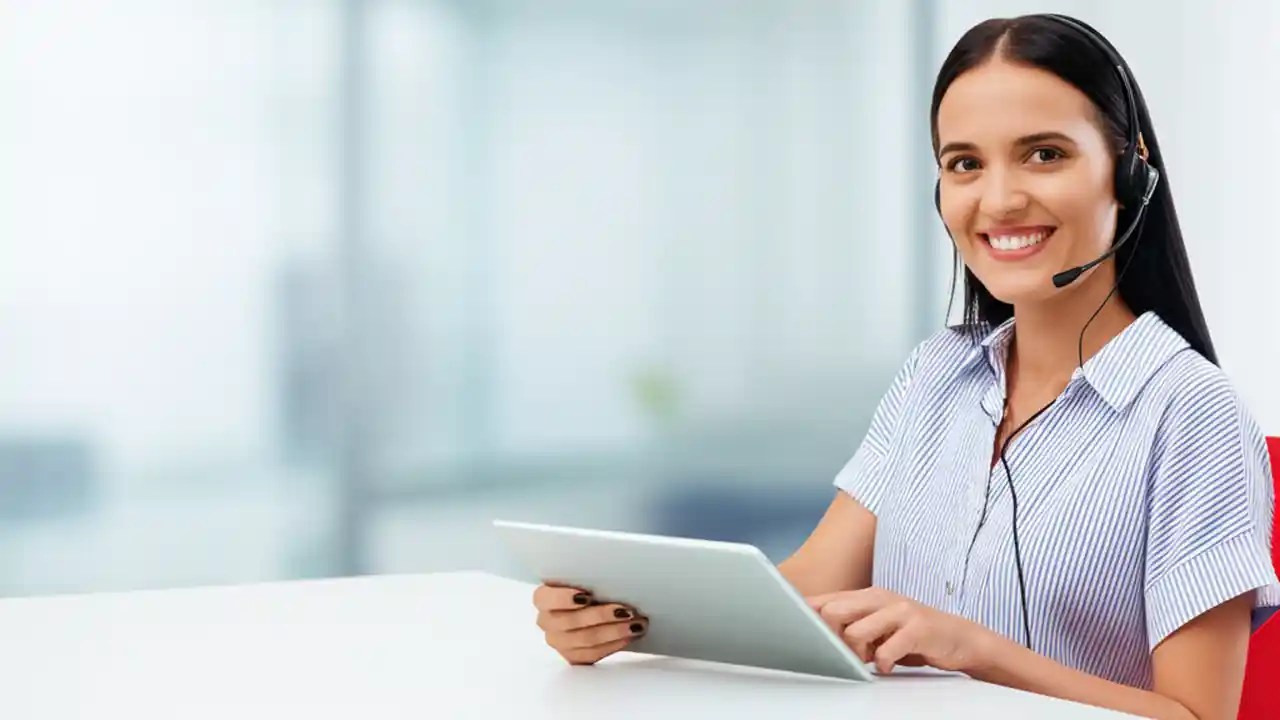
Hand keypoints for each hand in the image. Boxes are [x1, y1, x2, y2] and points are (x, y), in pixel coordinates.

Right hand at [532, 584, 647, 664]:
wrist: (595, 609)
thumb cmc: (590, 589)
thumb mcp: (586, 578)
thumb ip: (589, 576)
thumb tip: (613, 566)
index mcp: (544, 598)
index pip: (545, 598)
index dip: (565, 598)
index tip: (587, 595)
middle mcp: (547, 621)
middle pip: (571, 621)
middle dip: (602, 616)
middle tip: (625, 610)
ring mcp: (559, 642)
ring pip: (586, 640)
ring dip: (614, 631)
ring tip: (635, 624)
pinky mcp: (573, 656)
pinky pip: (593, 655)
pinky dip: (614, 645)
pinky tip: (628, 636)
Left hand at [807, 587, 992, 674]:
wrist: (959, 637)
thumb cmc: (912, 634)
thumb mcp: (878, 625)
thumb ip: (850, 624)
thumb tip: (813, 634)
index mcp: (866, 596)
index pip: (824, 600)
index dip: (807, 617)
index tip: (794, 631)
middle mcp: (880, 598)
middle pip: (832, 612)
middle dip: (832, 638)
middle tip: (845, 653)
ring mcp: (899, 611)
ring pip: (855, 632)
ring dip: (858, 654)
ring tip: (870, 659)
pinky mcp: (917, 628)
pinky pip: (886, 651)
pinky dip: (883, 664)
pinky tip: (888, 666)